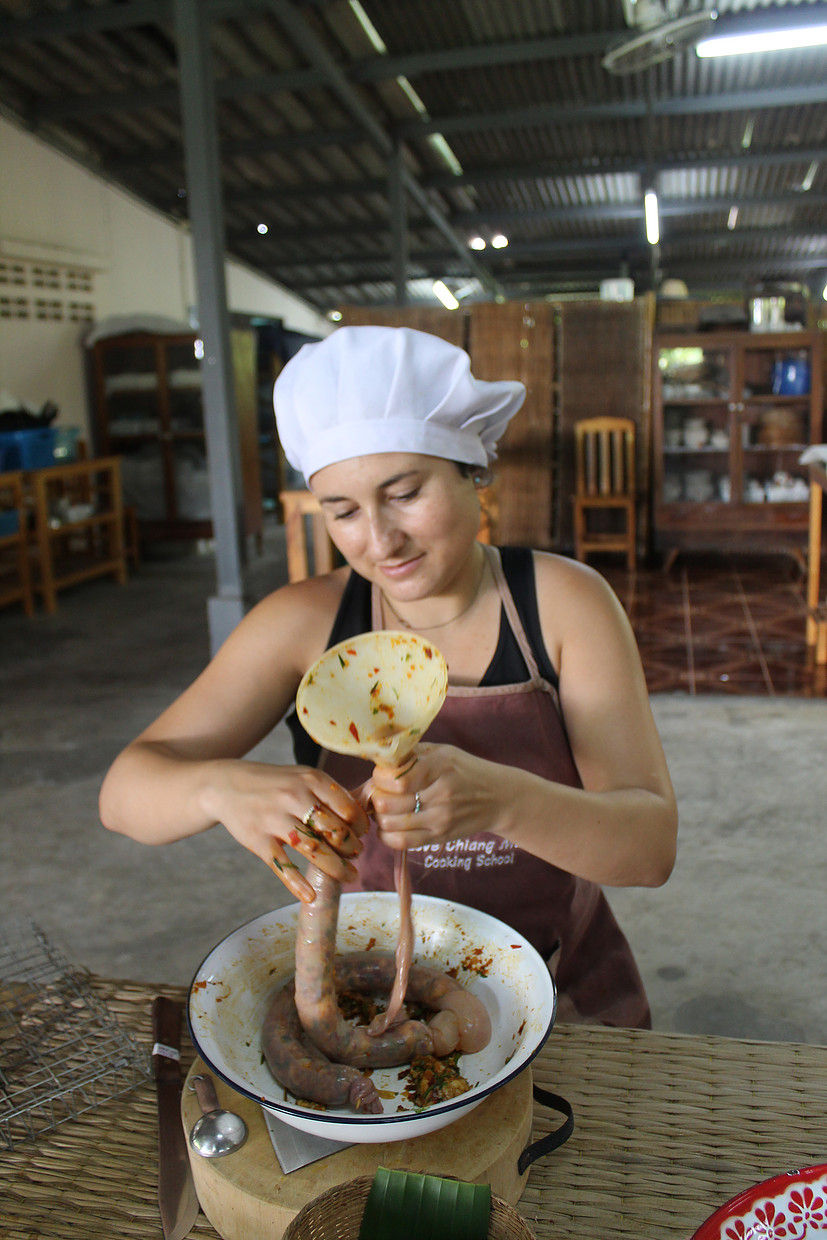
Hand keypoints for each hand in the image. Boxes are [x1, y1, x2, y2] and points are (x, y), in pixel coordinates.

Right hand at [207, 761, 367, 901]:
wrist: (226, 786)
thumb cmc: (274, 784)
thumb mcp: (302, 776)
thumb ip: (329, 793)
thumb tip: (363, 817)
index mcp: (311, 780)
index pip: (348, 808)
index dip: (360, 826)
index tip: (363, 834)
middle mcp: (294, 798)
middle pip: (334, 830)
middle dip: (351, 847)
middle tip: (356, 855)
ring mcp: (274, 820)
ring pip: (314, 849)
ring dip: (337, 868)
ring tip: (350, 876)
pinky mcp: (258, 841)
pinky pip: (283, 866)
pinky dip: (297, 885)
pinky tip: (311, 896)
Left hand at [368, 744, 503, 850]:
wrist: (499, 798)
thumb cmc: (465, 770)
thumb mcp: (443, 752)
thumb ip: (412, 754)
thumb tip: (378, 760)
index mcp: (440, 766)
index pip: (396, 778)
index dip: (379, 777)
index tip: (382, 775)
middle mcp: (441, 793)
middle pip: (388, 802)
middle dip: (376, 796)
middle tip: (379, 792)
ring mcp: (441, 818)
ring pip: (390, 824)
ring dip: (379, 816)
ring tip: (384, 808)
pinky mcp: (439, 837)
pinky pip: (402, 842)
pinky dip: (386, 836)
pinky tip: (389, 826)